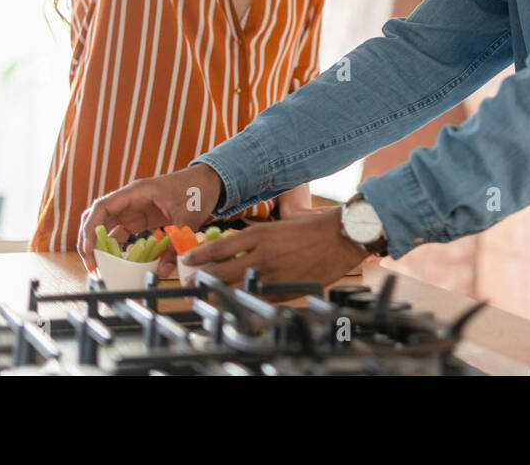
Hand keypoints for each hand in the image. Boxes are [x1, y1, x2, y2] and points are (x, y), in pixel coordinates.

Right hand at [77, 164, 222, 272]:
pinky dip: (115, 246)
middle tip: (92, 264)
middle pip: (98, 218)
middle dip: (89, 240)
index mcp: (136, 192)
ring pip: (106, 226)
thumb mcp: (187, 217)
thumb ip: (175, 244)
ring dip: (100, 245)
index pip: (102, 207)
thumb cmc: (196, 191)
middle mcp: (129, 200)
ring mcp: (133, 209)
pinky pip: (121, 232)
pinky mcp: (140, 218)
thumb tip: (162, 271)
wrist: (209, 182)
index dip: (90, 228)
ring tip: (100, 267)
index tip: (89, 250)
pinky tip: (116, 261)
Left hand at [179, 208, 366, 288]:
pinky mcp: (285, 290)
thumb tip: (236, 248)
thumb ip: (257, 238)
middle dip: (202, 281)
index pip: (221, 248)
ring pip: (236, 289)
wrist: (342, 237)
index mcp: (260, 235)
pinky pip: (258, 298)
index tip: (187, 261)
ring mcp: (273, 275)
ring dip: (219, 295)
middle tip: (189, 286)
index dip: (200, 256)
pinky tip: (236, 303)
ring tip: (206, 299)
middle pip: (222, 272)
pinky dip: (244, 301)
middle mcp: (263, 255)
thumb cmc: (313, 228)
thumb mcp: (279, 225)